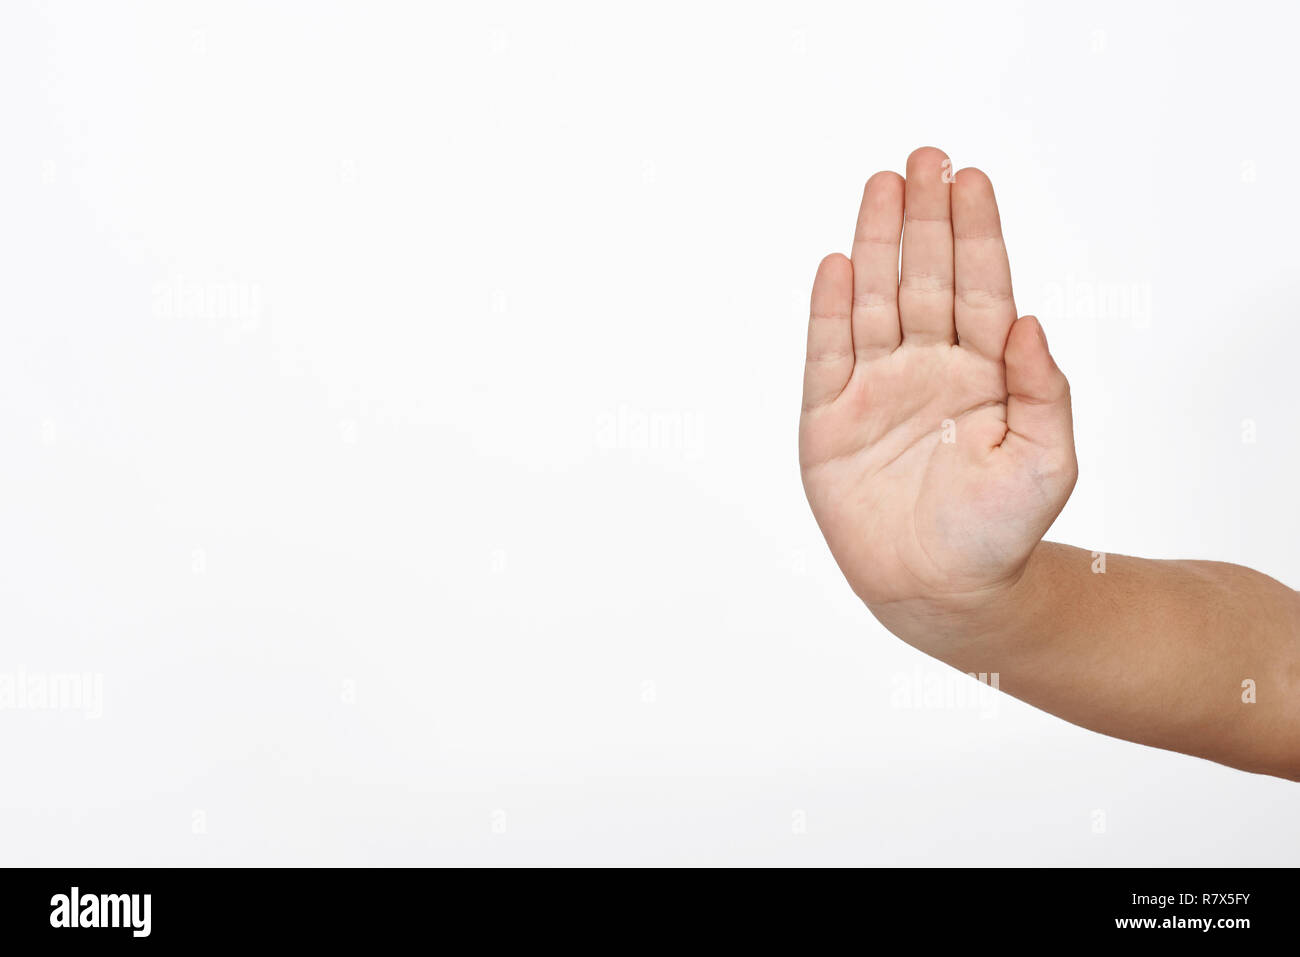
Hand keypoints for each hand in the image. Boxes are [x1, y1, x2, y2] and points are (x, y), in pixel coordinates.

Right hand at [799, 148, 1076, 612]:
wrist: (941, 591)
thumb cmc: (1001, 530)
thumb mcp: (1047, 461)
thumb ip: (1043, 390)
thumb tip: (1029, 322)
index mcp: (985, 373)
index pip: (980, 288)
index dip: (975, 234)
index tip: (970, 180)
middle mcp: (929, 369)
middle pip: (924, 279)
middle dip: (924, 219)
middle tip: (924, 158)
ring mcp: (876, 390)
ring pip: (874, 301)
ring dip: (876, 245)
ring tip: (880, 187)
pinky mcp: (829, 420)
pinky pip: (827, 354)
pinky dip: (829, 310)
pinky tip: (836, 264)